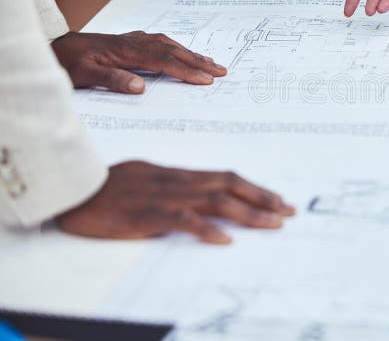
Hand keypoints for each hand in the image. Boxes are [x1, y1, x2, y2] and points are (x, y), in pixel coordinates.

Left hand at [51, 31, 226, 93]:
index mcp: (125, 51)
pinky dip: (174, 48)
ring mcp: (131, 40)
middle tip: (221, 70)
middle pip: (171, 51)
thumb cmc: (65, 62)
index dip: (186, 71)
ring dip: (190, 53)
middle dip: (198, 61)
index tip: (205, 79)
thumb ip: (110, 79)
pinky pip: (159, 43)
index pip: (163, 61)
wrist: (51, 47)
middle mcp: (132, 42)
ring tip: (209, 62)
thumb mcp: (82, 75)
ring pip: (167, 45)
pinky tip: (180, 52)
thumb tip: (139, 86)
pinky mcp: (128, 42)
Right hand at [55, 161, 294, 243]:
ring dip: (248, 212)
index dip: (254, 188)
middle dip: (263, 198)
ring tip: (272, 223)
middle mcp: (178, 182)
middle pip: (230, 184)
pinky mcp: (148, 213)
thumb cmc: (108, 188)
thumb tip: (195, 203)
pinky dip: (207, 228)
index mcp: (179, 176)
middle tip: (288, 210)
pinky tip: (225, 238)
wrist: (74, 191)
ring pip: (216, 200)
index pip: (225, 178)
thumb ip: (173, 190)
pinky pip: (183, 219)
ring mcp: (165, 196)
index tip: (277, 200)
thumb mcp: (147, 183)